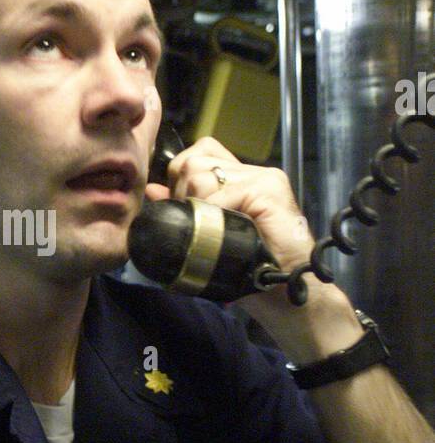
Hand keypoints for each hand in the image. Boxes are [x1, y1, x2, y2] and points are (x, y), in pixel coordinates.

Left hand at [144, 135, 325, 319]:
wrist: (289, 290)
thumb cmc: (251, 267)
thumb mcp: (210, 235)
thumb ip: (186, 207)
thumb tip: (153, 190)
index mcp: (239, 178)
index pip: (199, 152)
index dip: (181, 177)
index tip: (184, 208)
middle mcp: (252, 171)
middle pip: (193, 161)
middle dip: (182, 193)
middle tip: (198, 224)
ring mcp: (262, 178)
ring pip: (201, 174)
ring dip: (197, 205)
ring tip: (212, 231)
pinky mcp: (270, 189)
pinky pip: (224, 193)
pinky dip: (214, 213)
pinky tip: (222, 232)